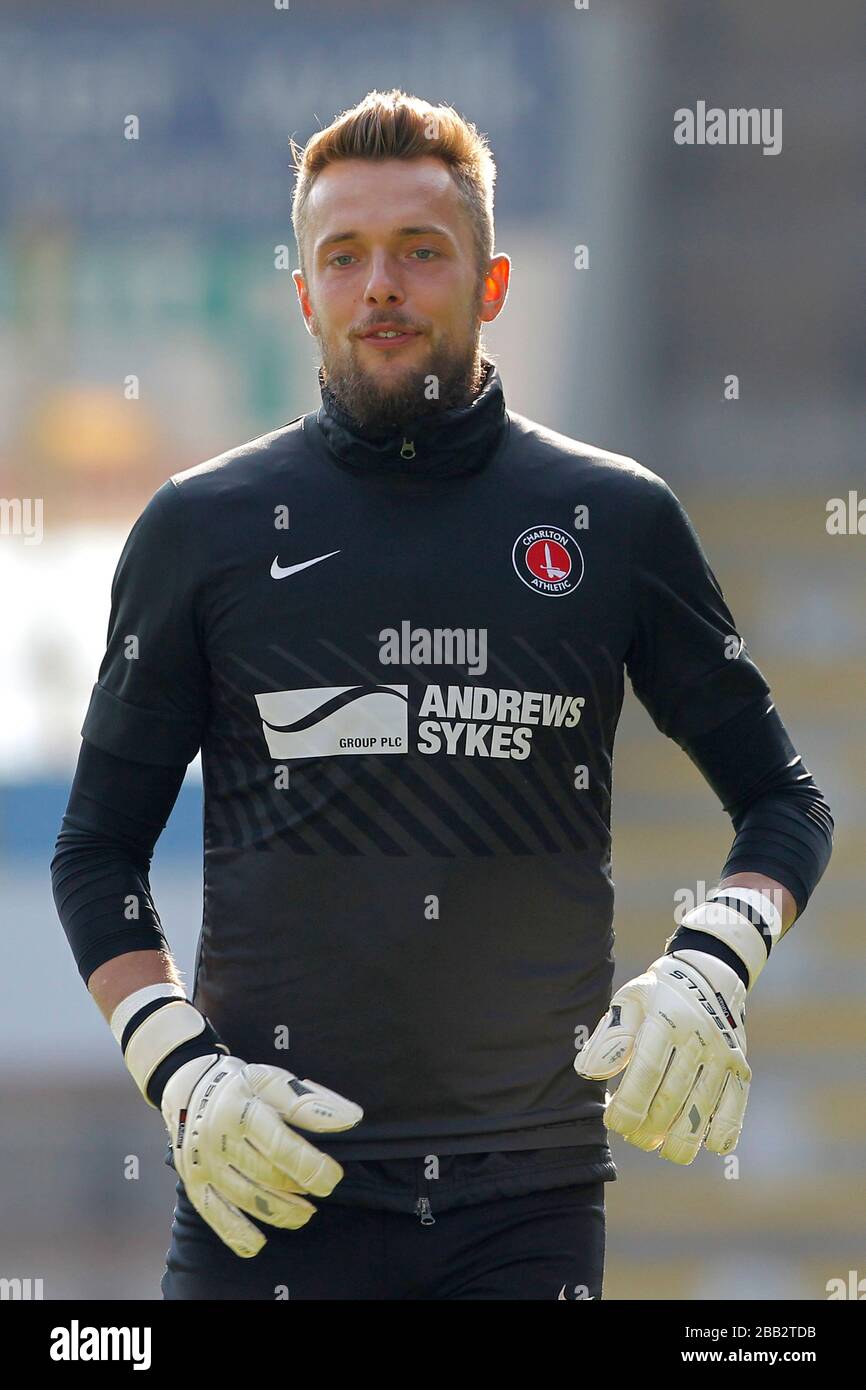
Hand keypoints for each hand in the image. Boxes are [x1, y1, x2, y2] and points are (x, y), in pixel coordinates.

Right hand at [161, 1054, 363, 1256]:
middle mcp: (217, 1138)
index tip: (334, 1177)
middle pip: (265, 1175)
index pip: (279, 1146)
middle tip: (324, 1188)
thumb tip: (353, 1118)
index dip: (310, 1165)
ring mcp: (203, 1164)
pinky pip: (214, 1215)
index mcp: (241, 1109)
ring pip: (245, 1199)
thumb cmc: (245, 1086)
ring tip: (305, 1214)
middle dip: (300, 1188)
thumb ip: (312, 1102)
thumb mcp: (275, 1081)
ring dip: (280, 1212)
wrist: (191, 1088)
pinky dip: (237, 1234)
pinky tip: (259, 1243)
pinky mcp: (194, 1183)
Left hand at [574, 951, 749, 1163]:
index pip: (646, 1071)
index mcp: (666, 1019)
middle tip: (635, 1138)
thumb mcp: (629, 1001)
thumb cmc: (657, 996)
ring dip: (680, 1139)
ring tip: (662, 1148)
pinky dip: (720, 1133)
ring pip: (702, 1109)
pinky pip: (734, 1108)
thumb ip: (609, 1037)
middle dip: (649, 1128)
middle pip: (672, 1097)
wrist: (707, 976)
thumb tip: (589, 1072)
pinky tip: (703, 1145)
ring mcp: (723, 1055)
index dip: (629, 1105)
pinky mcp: (741, 1068)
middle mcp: (699, 1038)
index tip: (614, 1123)